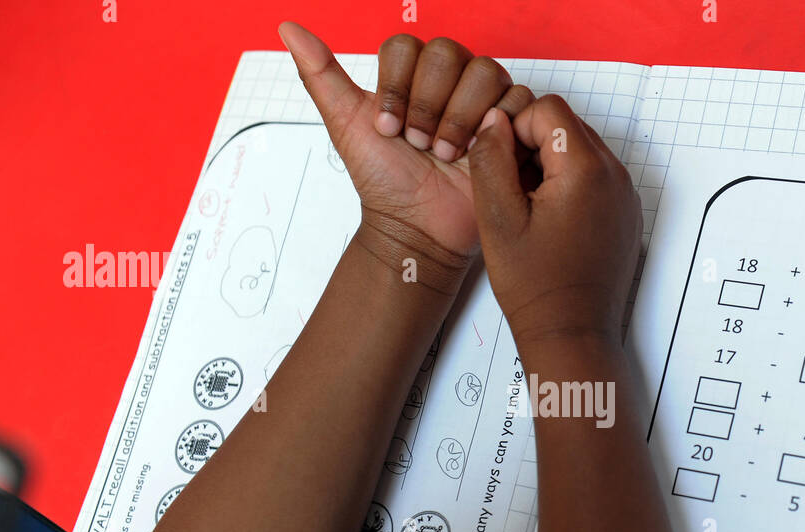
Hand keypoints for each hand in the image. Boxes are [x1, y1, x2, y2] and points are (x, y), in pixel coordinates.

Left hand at [279, 24, 533, 289]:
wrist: (418, 229)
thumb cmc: (385, 183)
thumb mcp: (346, 126)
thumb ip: (319, 75)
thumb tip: (289, 29)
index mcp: (409, 76)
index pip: (406, 46)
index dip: (397, 86)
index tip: (388, 128)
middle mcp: (447, 82)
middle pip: (447, 55)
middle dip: (428, 105)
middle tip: (419, 144)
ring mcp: (480, 100)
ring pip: (483, 73)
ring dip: (459, 120)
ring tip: (447, 154)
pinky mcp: (510, 123)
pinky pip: (516, 99)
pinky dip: (493, 128)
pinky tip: (478, 153)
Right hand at [466, 97, 641, 347]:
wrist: (572, 334)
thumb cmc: (535, 286)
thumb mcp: (497, 218)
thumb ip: (490, 158)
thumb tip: (493, 121)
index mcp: (587, 170)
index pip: (547, 108)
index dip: (514, 128)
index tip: (499, 167)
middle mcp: (616, 175)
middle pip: (567, 125)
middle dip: (532, 145)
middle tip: (510, 189)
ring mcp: (626, 196)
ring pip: (580, 150)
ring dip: (549, 165)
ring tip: (528, 208)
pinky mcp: (626, 215)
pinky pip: (595, 178)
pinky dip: (569, 186)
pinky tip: (549, 222)